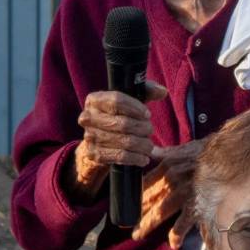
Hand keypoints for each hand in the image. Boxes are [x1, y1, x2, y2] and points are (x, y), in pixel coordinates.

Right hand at [69, 82, 167, 199]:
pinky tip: (143, 158)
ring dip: (142, 144)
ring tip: (149, 145)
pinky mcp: (94, 154)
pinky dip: (136, 158)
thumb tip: (162, 91)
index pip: (116, 100)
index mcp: (94, 100)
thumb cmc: (117, 116)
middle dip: (142, 128)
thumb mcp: (128, 101)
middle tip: (150, 130)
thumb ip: (146, 92)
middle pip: (122, 123)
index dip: (135, 108)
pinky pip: (120, 156)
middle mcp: (87, 117)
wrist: (98, 140)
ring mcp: (89, 137)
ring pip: (124, 141)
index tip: (147, 114)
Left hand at [135, 139, 203, 246]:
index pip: (145, 184)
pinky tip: (173, 244)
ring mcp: (182, 192)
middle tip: (129, 226)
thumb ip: (166, 152)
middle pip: (149, 200)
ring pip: (159, 212)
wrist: (229, 153)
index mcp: (167, 166)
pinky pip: (183, 223)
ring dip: (147, 225)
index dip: (136, 197)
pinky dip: (177, 234)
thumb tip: (151, 150)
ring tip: (138, 235)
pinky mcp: (196, 203)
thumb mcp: (183, 149)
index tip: (128, 206)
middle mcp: (171, 180)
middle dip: (138, 214)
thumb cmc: (207, 151)